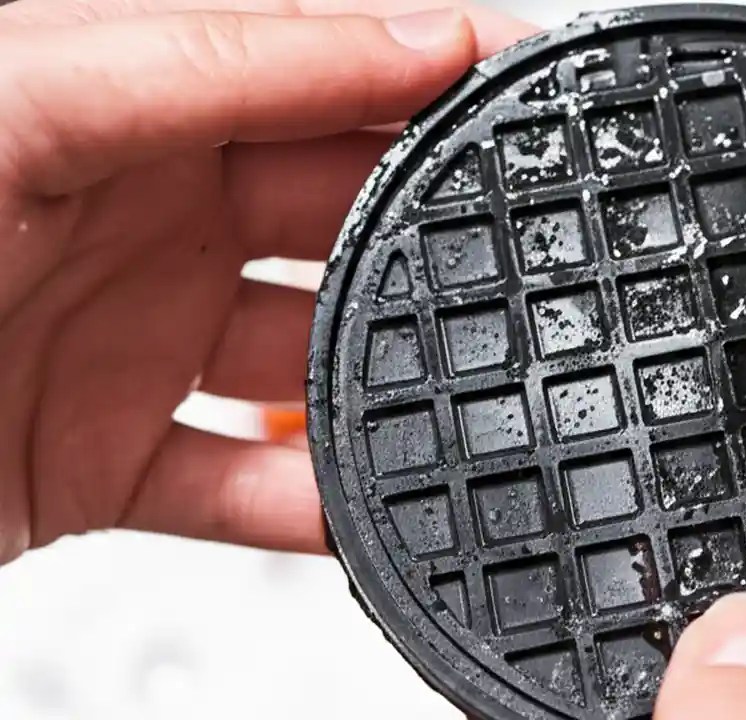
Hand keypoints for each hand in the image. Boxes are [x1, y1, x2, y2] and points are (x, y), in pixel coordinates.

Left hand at [0, 0, 534, 564]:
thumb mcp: (33, 98)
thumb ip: (221, 58)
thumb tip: (412, 29)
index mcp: (113, 100)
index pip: (306, 69)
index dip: (424, 66)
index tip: (535, 82)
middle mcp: (129, 217)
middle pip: (324, 218)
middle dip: (428, 230)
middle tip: (531, 243)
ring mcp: (120, 344)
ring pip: (298, 362)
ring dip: (384, 383)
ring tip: (474, 385)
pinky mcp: (98, 463)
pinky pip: (239, 488)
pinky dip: (311, 509)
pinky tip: (372, 512)